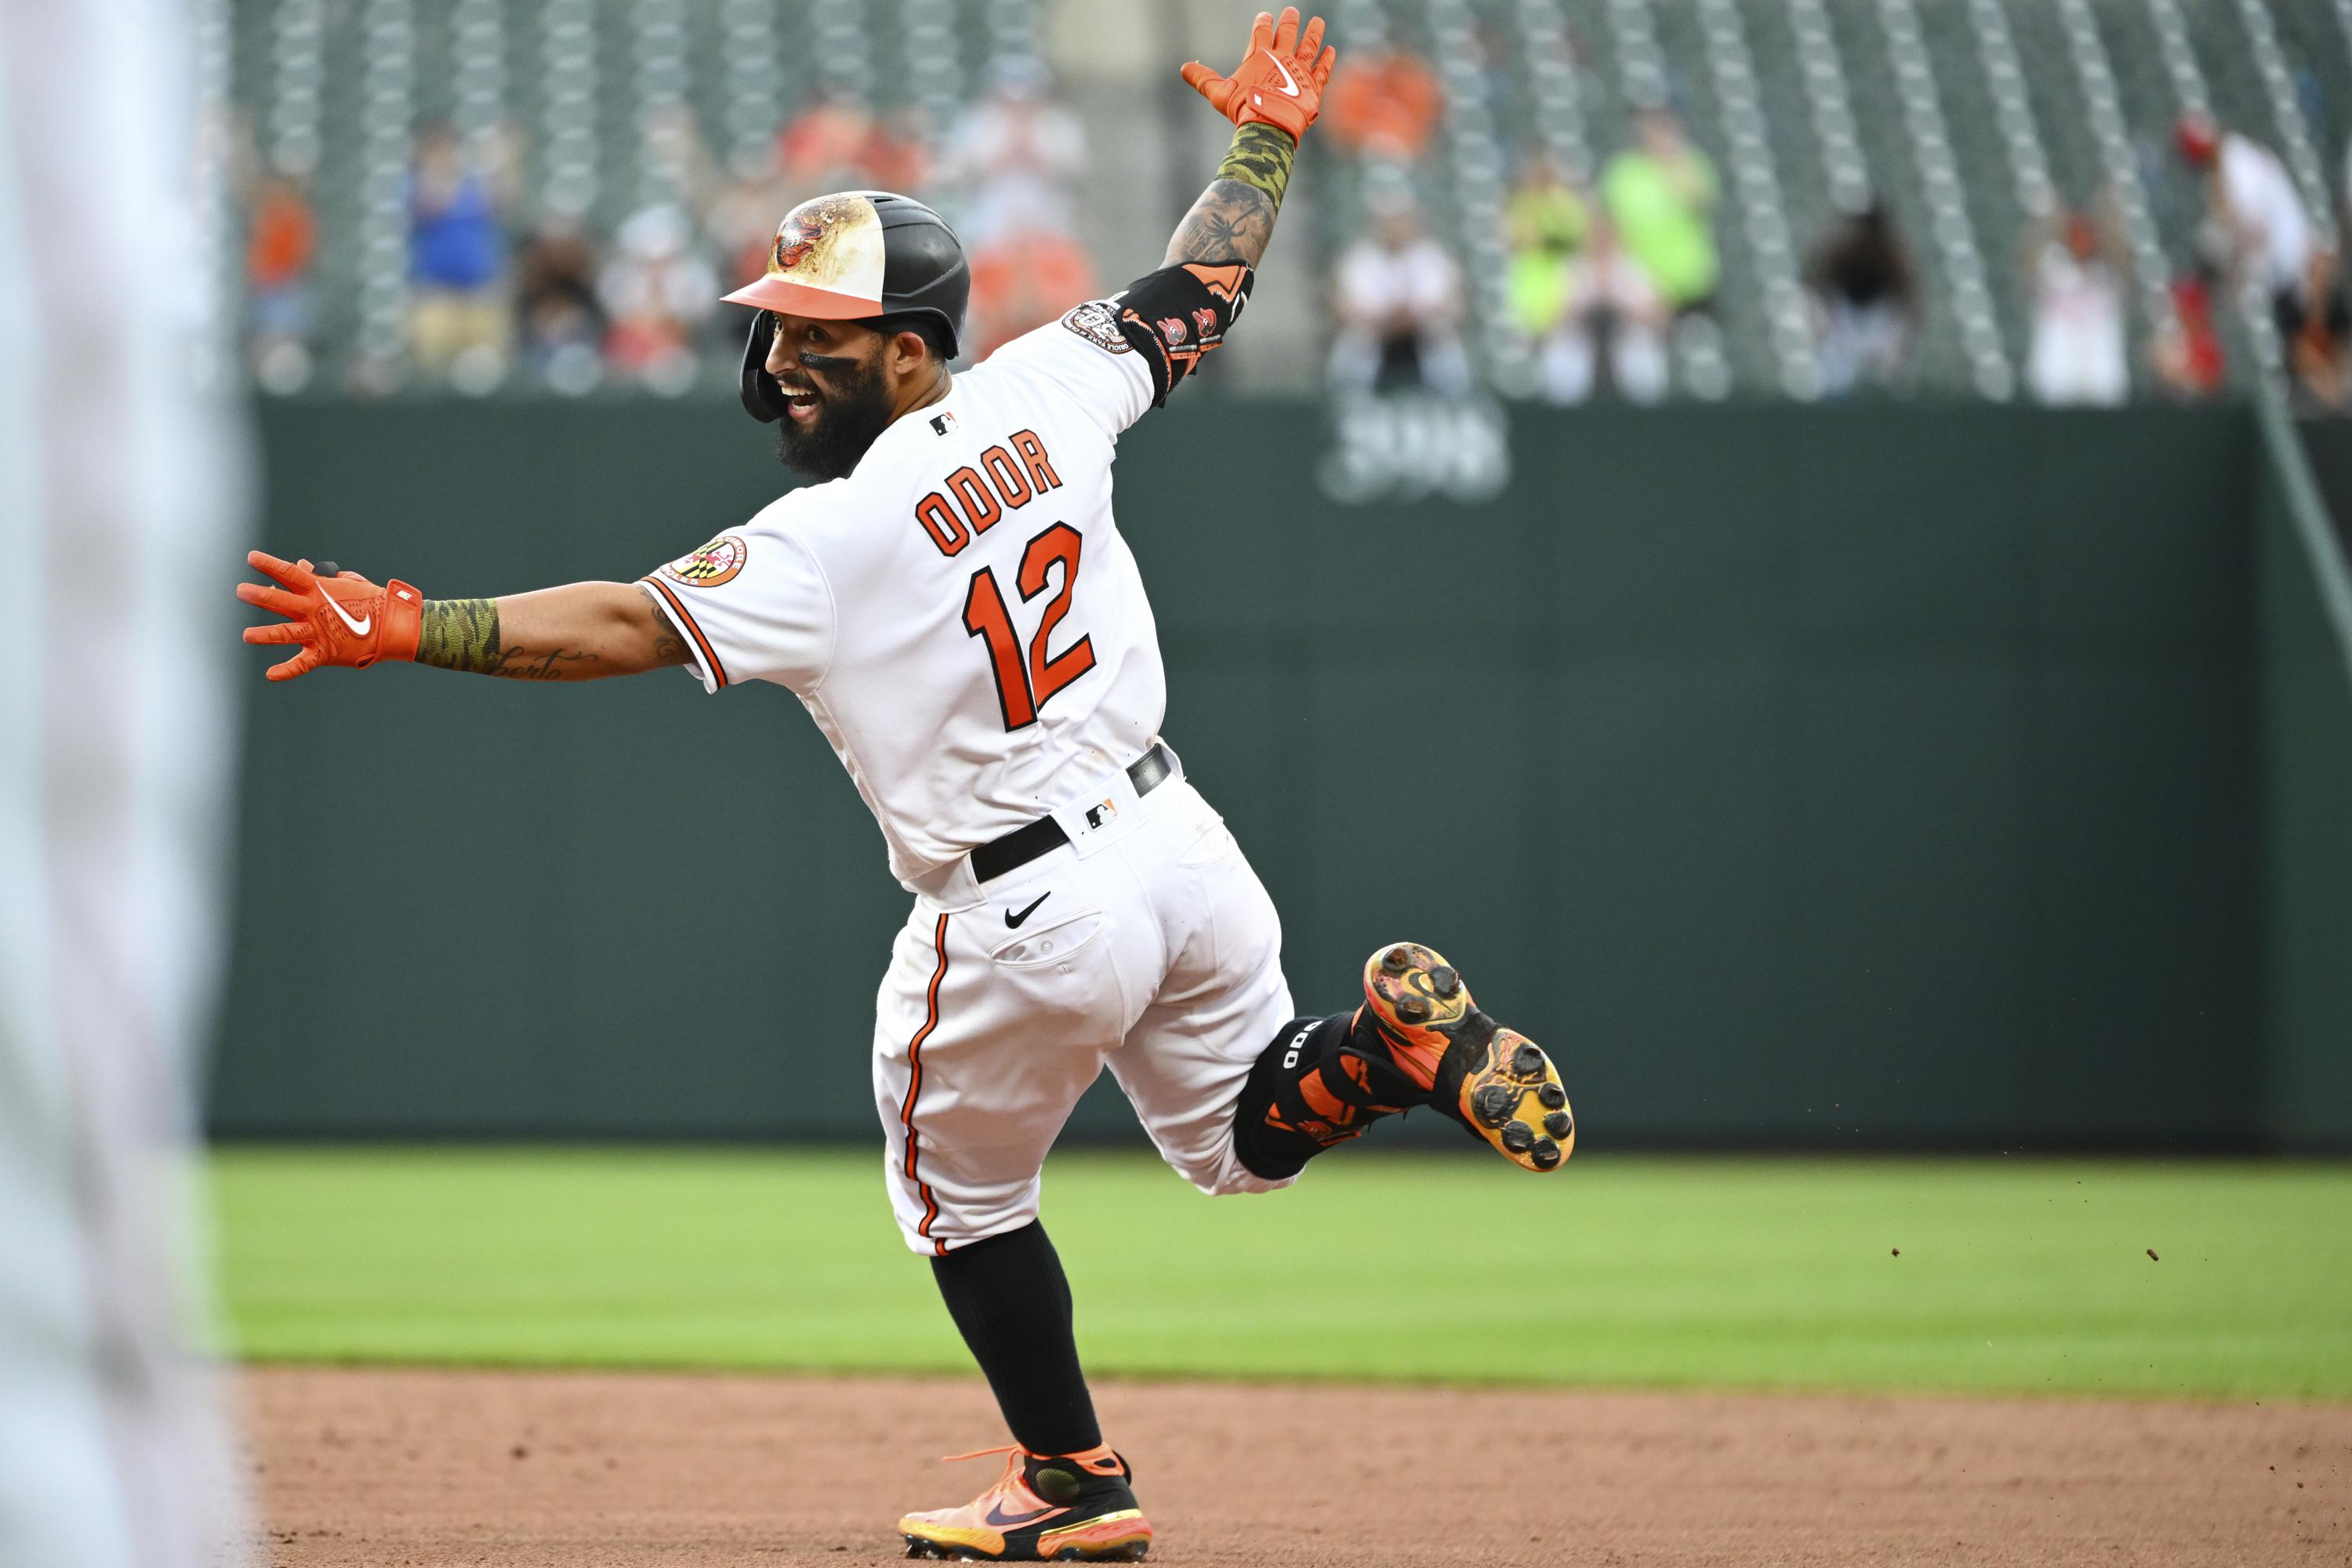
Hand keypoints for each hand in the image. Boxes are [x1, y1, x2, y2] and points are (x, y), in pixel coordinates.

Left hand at [237, 550, 423, 680]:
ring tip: (247, 636)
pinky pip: (302, 664)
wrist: (394, 626)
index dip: (269, 564)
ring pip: (285, 632)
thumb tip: (301, 565)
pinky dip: (287, 670)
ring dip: (265, 634)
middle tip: (241, 590)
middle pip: (280, 600)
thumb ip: (320, 576)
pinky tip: (271, 674)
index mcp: (319, 590)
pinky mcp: (325, 653)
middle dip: (259, 595)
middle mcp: (314, 610)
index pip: (288, 573)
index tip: (251, 558)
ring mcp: (318, 632)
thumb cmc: (372, 601)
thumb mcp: (347, 583)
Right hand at [1181, 7, 1335, 144]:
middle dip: (1289, 21)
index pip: (1261, 32)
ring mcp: (1299, 71)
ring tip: (1318, 22)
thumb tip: (1184, 68)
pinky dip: (1327, 59)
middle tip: (1292, 12)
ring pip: (1309, 46)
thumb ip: (1203, 79)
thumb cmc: (1242, 109)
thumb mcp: (1218, 94)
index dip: (1263, 23)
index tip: (1265, 16)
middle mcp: (1282, 58)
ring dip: (1313, 33)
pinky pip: (1323, 69)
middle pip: (1287, 32)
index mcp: (1260, 56)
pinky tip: (1330, 50)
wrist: (1269, 125)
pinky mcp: (1313, 85)